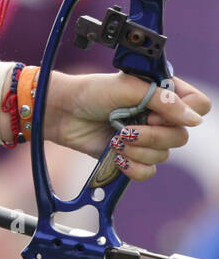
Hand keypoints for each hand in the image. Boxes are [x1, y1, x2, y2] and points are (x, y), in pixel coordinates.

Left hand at [43, 70, 209, 180]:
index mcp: (162, 93)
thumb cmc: (89, 92)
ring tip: (115, 138)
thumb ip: (161, 100)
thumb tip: (194, 120)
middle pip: (182, 136)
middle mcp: (158, 116)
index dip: (182, 113)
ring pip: (163, 155)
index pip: (198, 105)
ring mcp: (146, 137)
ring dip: (137, 149)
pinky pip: (148, 171)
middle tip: (126, 128)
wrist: (61, 112)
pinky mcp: (132, 155)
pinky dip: (133, 167)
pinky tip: (117, 156)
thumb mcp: (125, 87)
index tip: (154, 112)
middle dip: (152, 136)